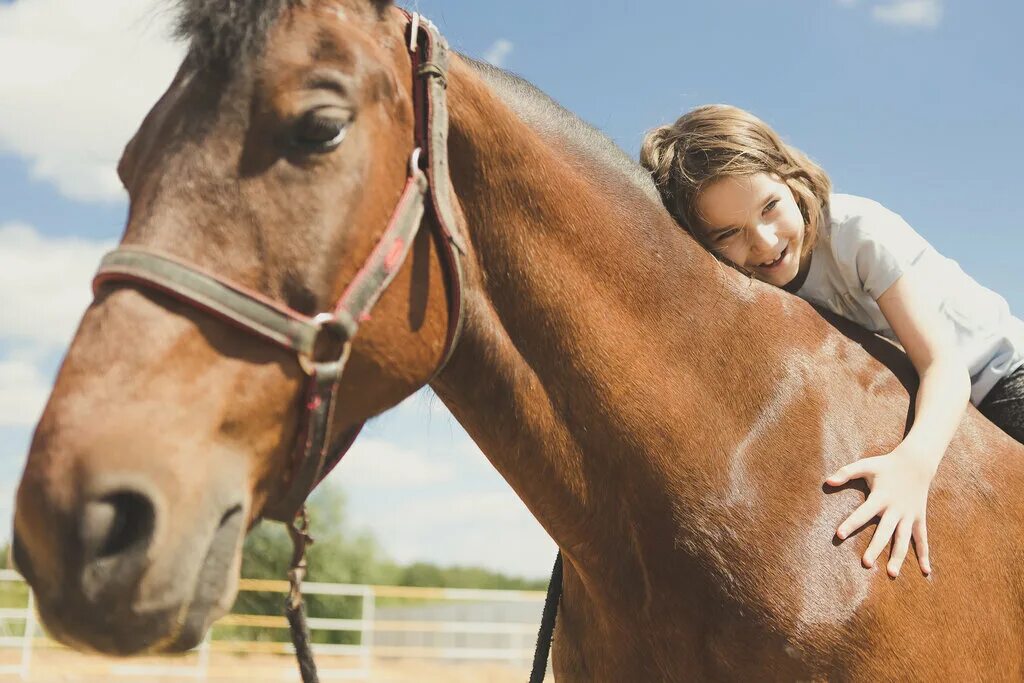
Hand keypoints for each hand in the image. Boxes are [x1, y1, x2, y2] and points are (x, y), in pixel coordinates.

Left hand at [826, 452, 934, 576]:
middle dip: (875, 547)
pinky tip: (926, 571)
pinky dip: (924, 554)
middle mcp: (895, 509)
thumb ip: (846, 472)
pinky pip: (922, 539)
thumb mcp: (865, 465)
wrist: (916, 463)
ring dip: (898, 557)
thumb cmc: (886, 465)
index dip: (851, 523)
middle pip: (884, 532)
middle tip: (866, 563)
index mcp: (880, 497)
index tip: (839, 535)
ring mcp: (909, 516)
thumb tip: (827, 482)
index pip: (863, 513)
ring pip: (903, 540)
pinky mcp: (919, 519)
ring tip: (891, 574)